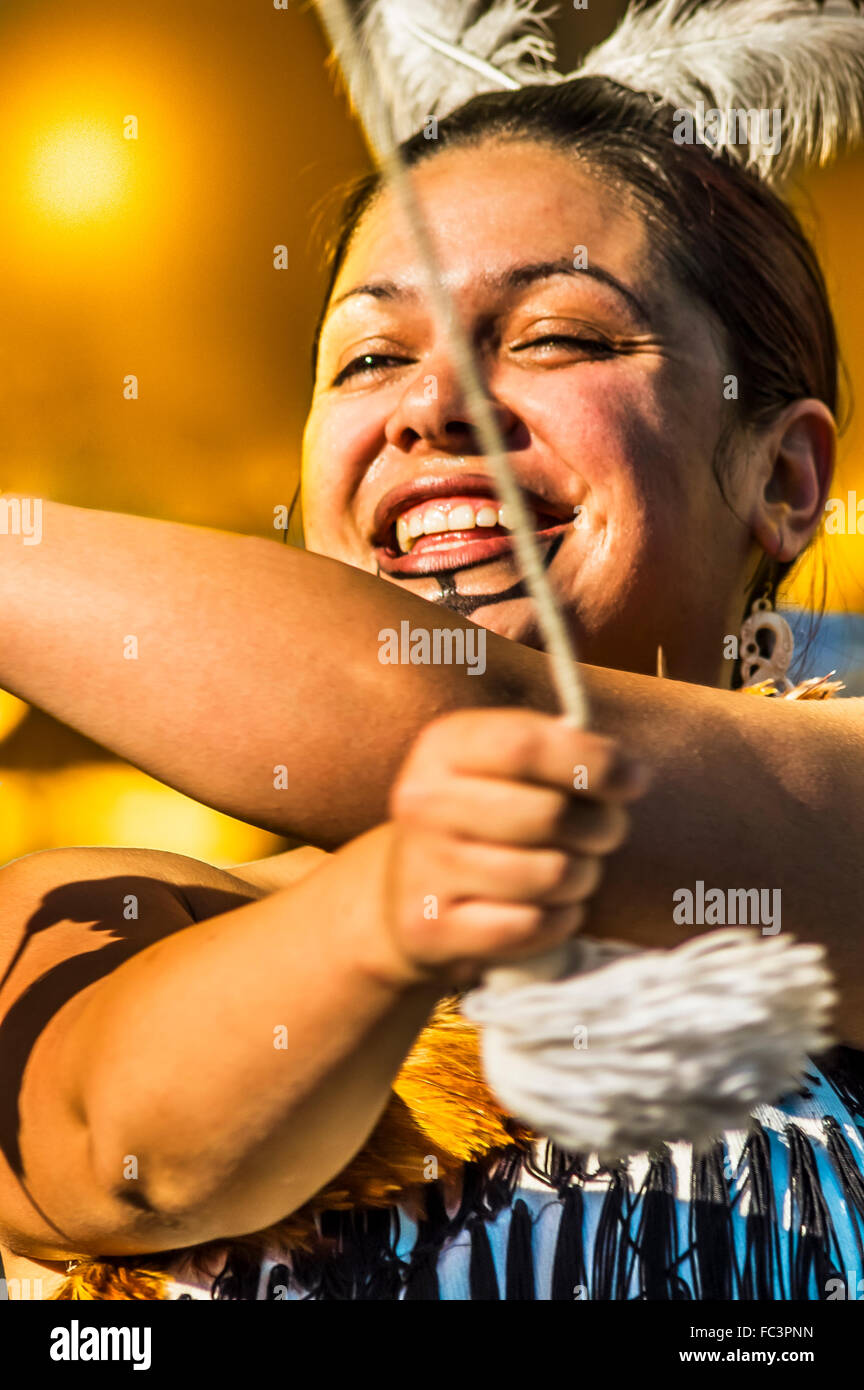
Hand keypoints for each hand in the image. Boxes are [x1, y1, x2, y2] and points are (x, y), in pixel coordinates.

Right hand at [380, 708, 649, 988]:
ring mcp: (423, 868)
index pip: (526, 747)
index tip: (633, 780)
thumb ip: (561, 753)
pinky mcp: (431, 929)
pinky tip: (549, 908)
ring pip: (551, 875)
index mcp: (445, 746)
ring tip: (571, 871)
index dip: (594, 763)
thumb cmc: (485, 818)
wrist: (409, 894)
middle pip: (549, 814)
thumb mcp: (504, 765)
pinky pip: (532, 926)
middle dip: (601, 827)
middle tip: (602, 834)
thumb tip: (629, 775)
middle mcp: (423, 802)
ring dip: (582, 877)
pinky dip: (559, 920)